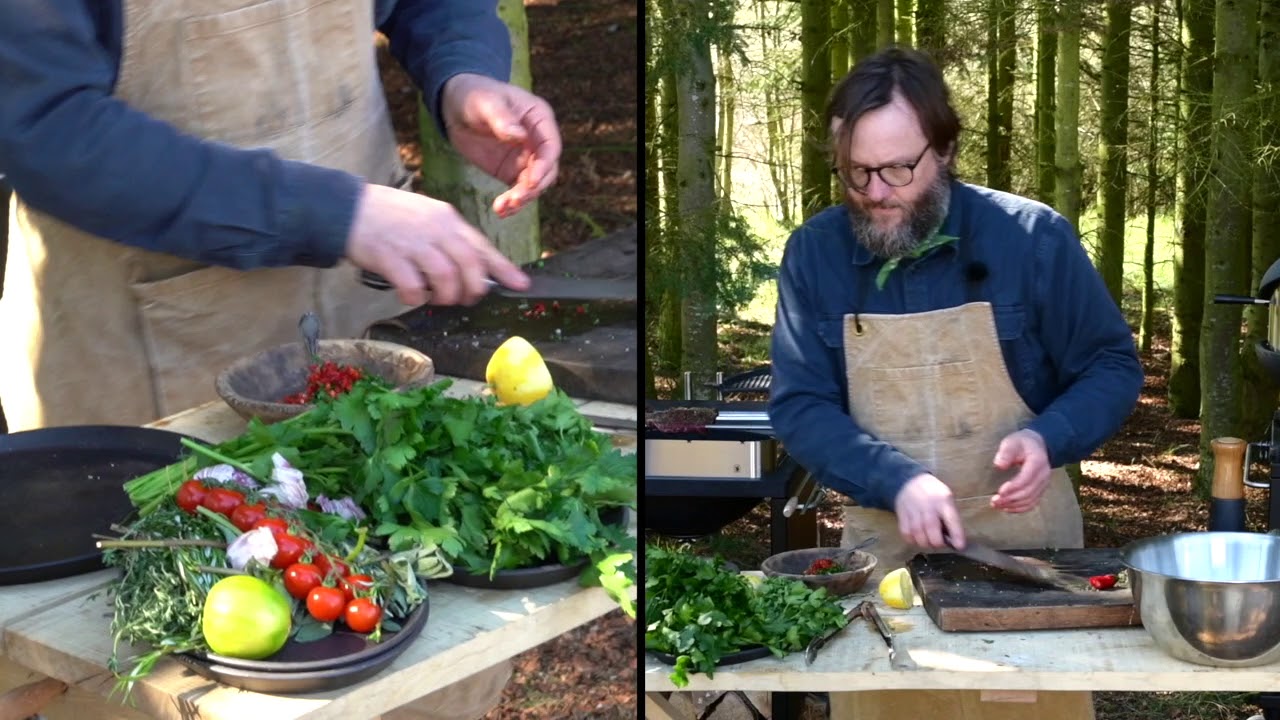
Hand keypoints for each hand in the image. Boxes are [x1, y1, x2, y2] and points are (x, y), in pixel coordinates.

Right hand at [344, 184, 529, 305]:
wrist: (348, 208)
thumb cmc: (389, 215)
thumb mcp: (427, 216)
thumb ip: (449, 238)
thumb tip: (473, 267)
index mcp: (447, 219)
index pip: (482, 246)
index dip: (504, 269)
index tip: (521, 284)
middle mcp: (435, 229)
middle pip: (470, 266)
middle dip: (473, 290)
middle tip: (465, 298)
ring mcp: (413, 244)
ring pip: (446, 280)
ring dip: (446, 297)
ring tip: (437, 298)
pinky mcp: (391, 259)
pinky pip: (414, 288)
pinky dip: (416, 298)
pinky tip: (410, 294)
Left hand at [440, 73, 560, 217]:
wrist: (455, 106)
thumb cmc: (474, 95)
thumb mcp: (485, 102)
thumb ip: (501, 118)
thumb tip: (519, 135)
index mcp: (539, 119)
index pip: (551, 146)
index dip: (544, 166)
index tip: (530, 181)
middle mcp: (538, 141)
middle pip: (546, 170)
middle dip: (533, 187)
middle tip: (515, 199)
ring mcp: (526, 158)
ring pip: (534, 185)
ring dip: (522, 199)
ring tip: (502, 208)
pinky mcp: (511, 171)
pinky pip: (518, 191)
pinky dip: (511, 203)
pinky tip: (500, 210)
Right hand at [894, 473, 964, 548]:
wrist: (911, 481)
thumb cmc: (934, 493)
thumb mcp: (947, 499)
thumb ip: (950, 518)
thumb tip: (953, 540)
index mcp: (943, 500)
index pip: (952, 520)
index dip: (956, 535)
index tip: (959, 546)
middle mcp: (928, 505)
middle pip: (932, 529)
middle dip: (937, 543)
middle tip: (939, 544)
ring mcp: (913, 509)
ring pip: (918, 534)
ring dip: (924, 543)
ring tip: (928, 542)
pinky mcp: (901, 514)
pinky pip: (906, 533)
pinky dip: (912, 540)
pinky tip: (917, 538)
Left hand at [991, 428, 1051, 512]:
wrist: (1037, 445)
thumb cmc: (1022, 443)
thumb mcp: (1012, 442)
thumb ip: (1006, 452)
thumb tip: (999, 465)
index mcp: (1038, 462)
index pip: (1026, 478)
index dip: (1013, 487)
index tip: (1000, 492)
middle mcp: (1043, 475)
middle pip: (1028, 492)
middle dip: (1010, 499)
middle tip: (994, 501)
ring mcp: (1043, 484)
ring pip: (1030, 500)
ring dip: (1013, 505)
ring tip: (997, 505)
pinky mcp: (1040, 490)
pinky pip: (1032, 503)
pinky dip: (1020, 508)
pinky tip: (1007, 508)